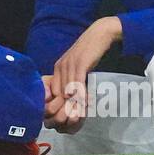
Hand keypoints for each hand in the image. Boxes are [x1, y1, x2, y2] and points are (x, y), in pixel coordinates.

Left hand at [45, 17, 121, 132]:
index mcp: (58, 68)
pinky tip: (85, 102)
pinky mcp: (80, 63)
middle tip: (74, 119)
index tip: (68, 115)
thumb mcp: (77, 66)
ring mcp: (69, 65)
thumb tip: (71, 96)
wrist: (99, 35)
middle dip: (66, 107)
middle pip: (60, 93)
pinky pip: (78, 82)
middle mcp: (60, 67)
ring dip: (74, 104)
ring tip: (80, 115)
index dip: (60, 104)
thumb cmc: (89, 52)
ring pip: (68, 89)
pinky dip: (80, 94)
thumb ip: (72, 79)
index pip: (54, 92)